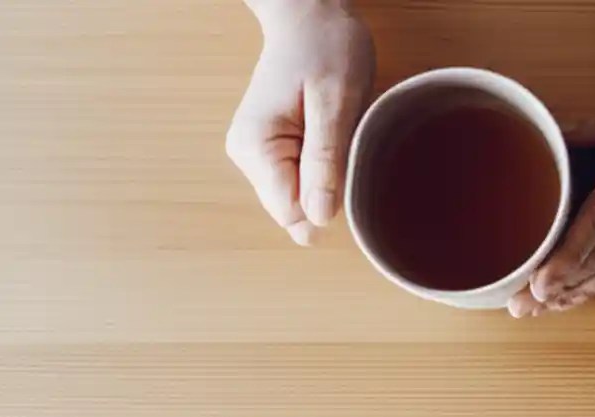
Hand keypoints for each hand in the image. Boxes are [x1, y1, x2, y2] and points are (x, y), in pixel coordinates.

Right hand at [226, 0, 374, 244]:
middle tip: (343, 139)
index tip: (347, 161)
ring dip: (330, 175)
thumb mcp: (335, 102)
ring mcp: (258, 155)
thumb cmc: (326, 48)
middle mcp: (248, 158)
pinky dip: (327, 166)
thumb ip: (324, 160)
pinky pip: (306, 179)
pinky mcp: (273, 151)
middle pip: (296, 209)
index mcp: (256, 148)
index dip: (329, 200)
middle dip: (330, 188)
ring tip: (337, 130)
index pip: (292, 213)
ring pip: (303, 197)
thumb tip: (319, 218)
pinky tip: (333, 135)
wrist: (310, 15)